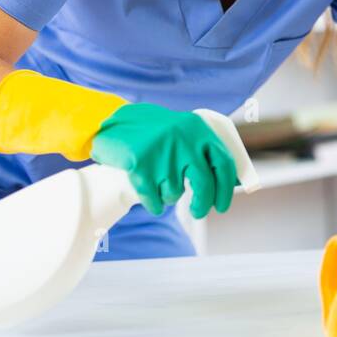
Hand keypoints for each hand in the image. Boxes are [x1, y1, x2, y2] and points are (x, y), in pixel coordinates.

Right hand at [90, 103, 237, 217]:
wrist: (109, 123)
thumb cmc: (151, 131)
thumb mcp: (181, 130)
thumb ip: (202, 150)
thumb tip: (226, 182)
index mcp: (198, 129)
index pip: (224, 164)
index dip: (226, 189)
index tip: (222, 205)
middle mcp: (184, 141)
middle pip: (204, 185)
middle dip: (202, 204)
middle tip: (198, 213)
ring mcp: (163, 154)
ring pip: (175, 193)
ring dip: (167, 194)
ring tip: (156, 177)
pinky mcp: (141, 167)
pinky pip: (154, 201)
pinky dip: (153, 204)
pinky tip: (148, 194)